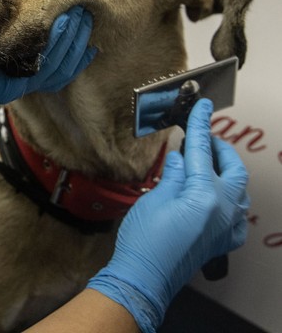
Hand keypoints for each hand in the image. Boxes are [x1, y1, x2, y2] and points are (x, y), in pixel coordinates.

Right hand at [87, 98, 249, 332]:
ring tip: (207, 163)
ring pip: (239, 191)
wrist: (145, 276)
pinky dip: (229, 201)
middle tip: (204, 137)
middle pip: (232, 170)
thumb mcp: (154, 198)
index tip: (202, 107)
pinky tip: (215, 198)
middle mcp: (223, 210)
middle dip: (220, 149)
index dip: (200, 126)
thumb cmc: (144, 240)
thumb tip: (181, 157)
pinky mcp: (222, 241)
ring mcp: (226, 227)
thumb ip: (173, 175)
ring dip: (226, 172)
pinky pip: (236, 215)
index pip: (203, 151)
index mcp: (205, 195)